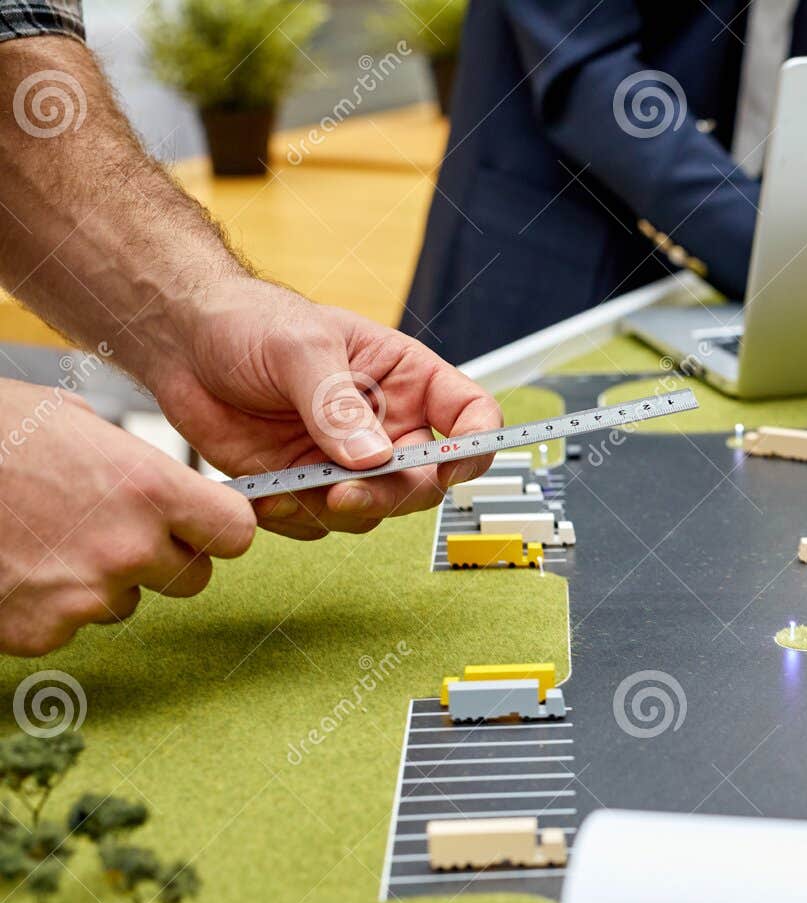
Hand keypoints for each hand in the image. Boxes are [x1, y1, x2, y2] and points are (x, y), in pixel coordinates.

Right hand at [0, 379, 255, 656]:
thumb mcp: (72, 421)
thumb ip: (130, 460)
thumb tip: (158, 478)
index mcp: (148, 488)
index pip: (235, 532)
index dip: (219, 528)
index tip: (203, 521)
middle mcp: (128, 547)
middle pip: (191, 576)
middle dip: (163, 557)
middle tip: (109, 528)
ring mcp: (86, 595)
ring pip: (127, 602)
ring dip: (102, 580)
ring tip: (45, 537)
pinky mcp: (41, 630)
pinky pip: (70, 625)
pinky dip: (47, 605)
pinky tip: (14, 565)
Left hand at [149, 279, 502, 539]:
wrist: (181, 343)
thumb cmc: (247, 322)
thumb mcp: (298, 348)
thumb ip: (336, 404)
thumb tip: (373, 459)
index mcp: (407, 380)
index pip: (470, 416)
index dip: (474, 446)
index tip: (449, 467)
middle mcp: (387, 427)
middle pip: (424, 482)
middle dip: (390, 495)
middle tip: (346, 494)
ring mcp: (347, 461)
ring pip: (374, 511)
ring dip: (337, 511)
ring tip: (289, 491)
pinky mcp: (305, 486)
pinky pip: (318, 524)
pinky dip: (294, 519)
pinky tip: (264, 495)